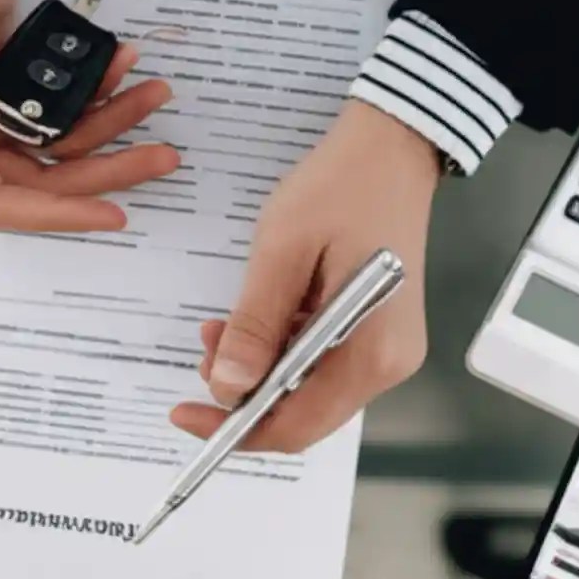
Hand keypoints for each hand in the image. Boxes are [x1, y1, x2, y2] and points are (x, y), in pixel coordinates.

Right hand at [0, 0, 178, 230]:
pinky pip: (64, 96)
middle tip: (158, 155)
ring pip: (61, 136)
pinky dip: (98, 86)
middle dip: (103, 169)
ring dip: (111, 123)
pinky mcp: (13, 66)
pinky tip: (123, 63)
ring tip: (153, 94)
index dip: (51, 214)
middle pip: (42, 174)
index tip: (109, 214)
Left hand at [170, 100, 440, 452]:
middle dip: (244, 394)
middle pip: (303, 414)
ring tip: (223, 324)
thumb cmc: (341, 188)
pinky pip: (321, 361)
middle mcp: (388, 364)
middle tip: (205, 348)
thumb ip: (255, 325)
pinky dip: (282, 350)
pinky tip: (261, 314)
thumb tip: (226, 388)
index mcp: (373, 353)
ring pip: (308, 388)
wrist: (392, 147)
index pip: (297, 426)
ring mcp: (386, 349)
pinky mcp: (377, 331)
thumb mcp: (283, 253)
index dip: (235, 431)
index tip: (186, 412)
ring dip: (260, 367)